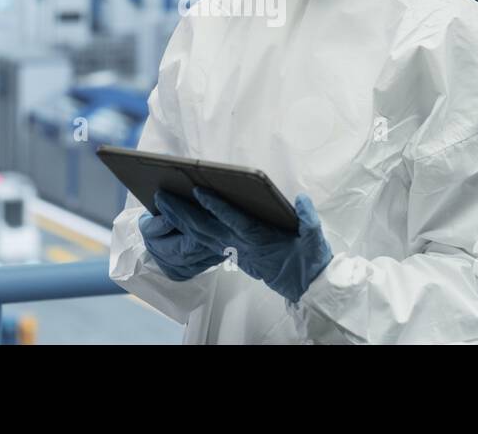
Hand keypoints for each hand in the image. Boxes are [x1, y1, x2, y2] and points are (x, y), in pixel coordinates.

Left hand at [155, 188, 332, 302]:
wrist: (306, 285)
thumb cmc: (309, 257)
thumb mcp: (314, 235)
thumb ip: (308, 216)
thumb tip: (301, 199)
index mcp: (260, 238)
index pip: (233, 220)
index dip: (215, 206)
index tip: (199, 192)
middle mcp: (242, 246)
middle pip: (206, 228)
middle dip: (183, 213)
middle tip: (162, 197)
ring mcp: (236, 251)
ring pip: (202, 236)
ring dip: (180, 221)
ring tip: (163, 204)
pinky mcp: (234, 255)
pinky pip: (206, 242)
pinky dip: (190, 231)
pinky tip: (177, 220)